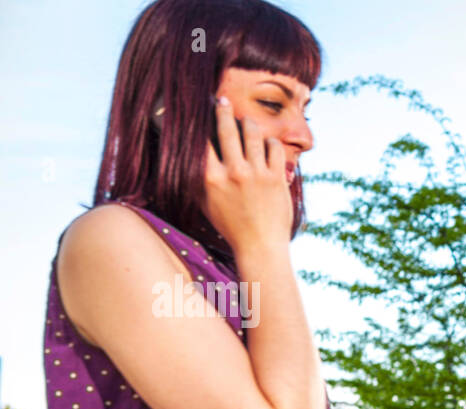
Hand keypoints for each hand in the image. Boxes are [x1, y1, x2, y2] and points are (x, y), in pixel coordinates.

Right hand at [202, 99, 292, 254]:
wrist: (260, 246)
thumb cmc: (230, 225)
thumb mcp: (204, 202)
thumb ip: (195, 177)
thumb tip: (182, 152)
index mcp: (210, 179)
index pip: (199, 141)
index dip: (195, 122)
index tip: (193, 108)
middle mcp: (233, 173)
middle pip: (226, 128)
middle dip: (223, 109)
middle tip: (222, 100)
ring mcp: (257, 174)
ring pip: (252, 132)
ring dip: (248, 123)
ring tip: (246, 121)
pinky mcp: (277, 177)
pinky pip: (273, 146)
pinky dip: (269, 142)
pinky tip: (266, 144)